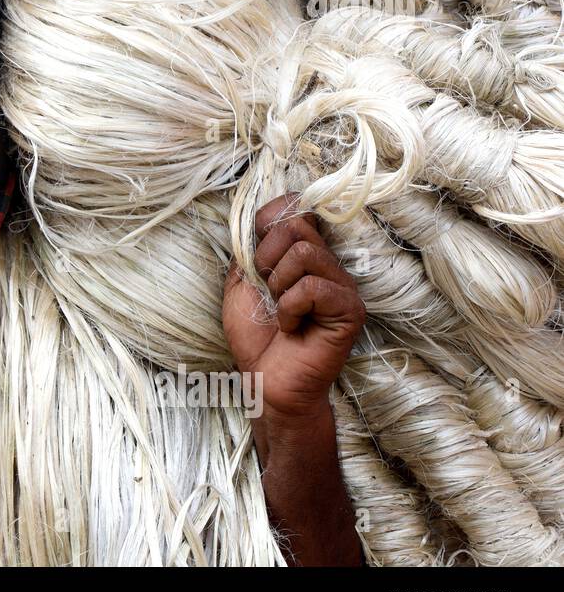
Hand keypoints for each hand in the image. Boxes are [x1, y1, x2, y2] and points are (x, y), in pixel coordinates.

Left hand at [223, 192, 365, 421]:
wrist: (266, 382)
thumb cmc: (255, 336)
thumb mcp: (240, 283)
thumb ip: (251, 248)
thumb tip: (262, 214)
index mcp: (302, 255)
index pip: (292, 208)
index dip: (267, 224)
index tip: (255, 259)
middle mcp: (326, 265)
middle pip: (297, 225)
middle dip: (266, 258)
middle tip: (266, 291)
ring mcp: (342, 286)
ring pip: (306, 253)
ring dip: (278, 286)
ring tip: (280, 311)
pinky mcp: (350, 309)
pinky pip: (314, 287)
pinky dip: (291, 307)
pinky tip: (292, 327)